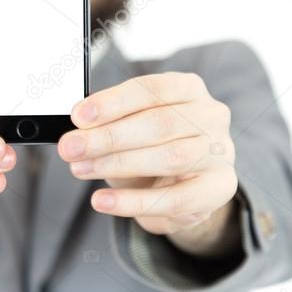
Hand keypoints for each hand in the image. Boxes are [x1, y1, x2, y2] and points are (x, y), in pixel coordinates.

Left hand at [57, 71, 239, 256]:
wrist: (187, 186)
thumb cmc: (154, 147)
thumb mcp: (131, 127)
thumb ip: (109, 122)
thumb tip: (77, 128)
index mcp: (188, 89)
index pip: (150, 90)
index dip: (112, 102)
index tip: (78, 116)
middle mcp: (210, 115)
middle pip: (158, 123)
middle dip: (108, 137)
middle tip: (71, 148)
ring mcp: (220, 152)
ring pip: (169, 158)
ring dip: (117, 165)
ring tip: (81, 169)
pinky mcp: (219, 188)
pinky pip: (174, 199)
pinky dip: (133, 202)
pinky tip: (103, 201)